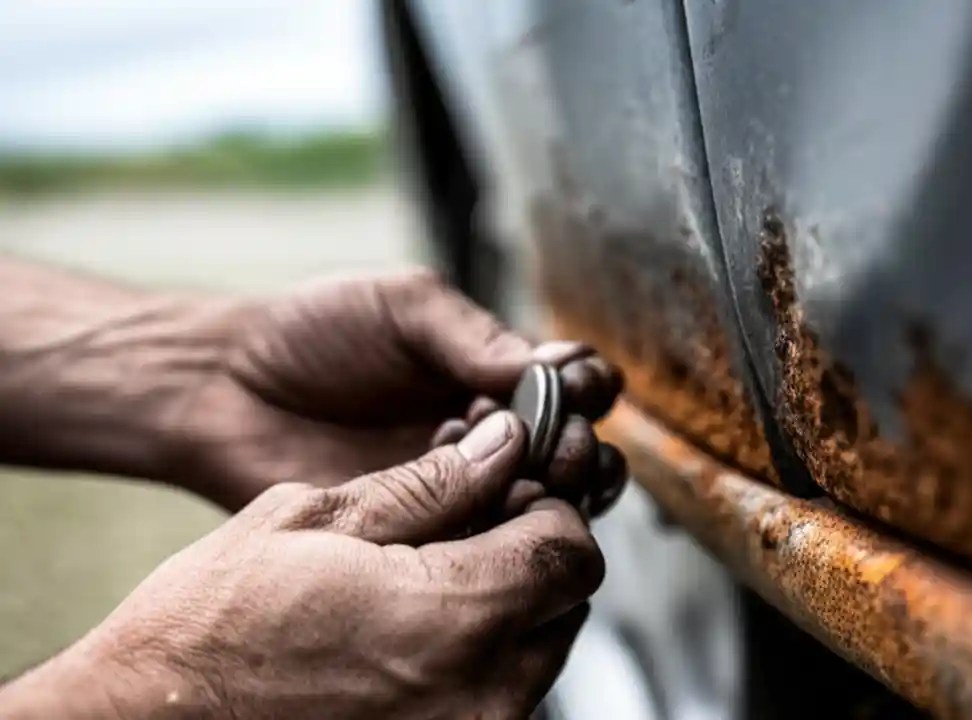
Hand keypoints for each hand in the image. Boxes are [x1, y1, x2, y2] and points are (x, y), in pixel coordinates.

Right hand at [0, 413, 601, 718]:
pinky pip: (500, 698)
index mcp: (452, 618)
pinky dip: (478, 660)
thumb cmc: (207, 627)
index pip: (571, 550)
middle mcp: (478, 692)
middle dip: (531, 556)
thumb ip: (429, 484)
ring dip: (507, 608)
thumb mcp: (312, 518)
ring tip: (428, 586)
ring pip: (539, 653)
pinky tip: (411, 638)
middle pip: (566, 603)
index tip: (506, 494)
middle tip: (466, 534)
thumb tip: (502, 445)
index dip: (546, 509)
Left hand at [170, 269, 625, 511]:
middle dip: (581, 447)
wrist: (226, 388)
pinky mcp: (420, 532)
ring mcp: (455, 487)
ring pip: (537, 504)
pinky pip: (478, 541)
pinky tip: (482, 506)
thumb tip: (542, 369)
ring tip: (529, 475)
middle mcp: (484, 434)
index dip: (584, 384)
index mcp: (488, 373)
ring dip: (553, 491)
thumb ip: (473, 334)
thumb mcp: (403, 305)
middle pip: (572, 452)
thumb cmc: (310, 332)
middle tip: (558, 442)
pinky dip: (497, 527)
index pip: (569, 383)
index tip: (572, 383)